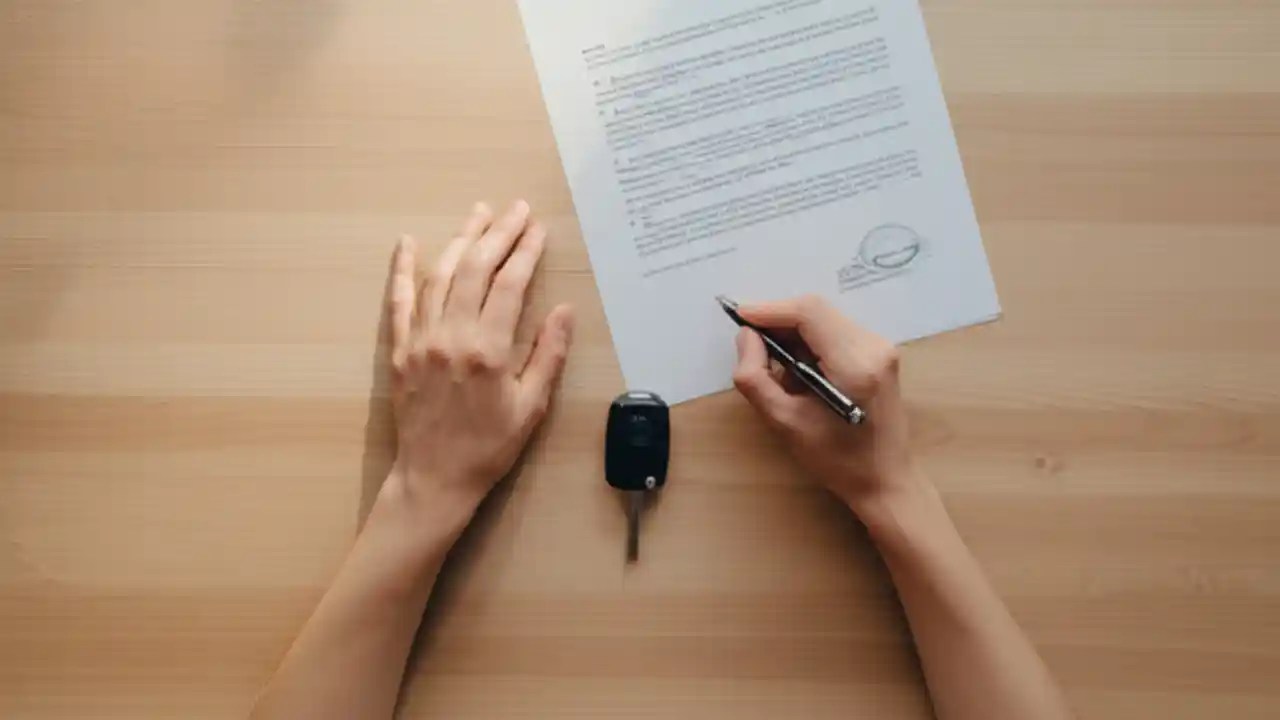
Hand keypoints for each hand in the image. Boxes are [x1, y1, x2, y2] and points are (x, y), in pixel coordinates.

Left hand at [382, 201, 573, 529]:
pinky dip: (402, 270)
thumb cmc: (489, 447)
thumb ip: (548, 355)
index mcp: (488, 350)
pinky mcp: (399, 350)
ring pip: (440, 275)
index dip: (525, 252)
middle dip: (498, 233)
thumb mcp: (531, 406)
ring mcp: (420, 340)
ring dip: (460, 240)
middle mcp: (451, 336)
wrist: (434, 478)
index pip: (509, 285)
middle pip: (475, 269)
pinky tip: (407, 243)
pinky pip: (399, 301)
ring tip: (479, 214)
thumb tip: (564, 311)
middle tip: (516, 209)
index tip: (538, 229)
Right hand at [732, 295, 917, 518]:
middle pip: (816, 311)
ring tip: (775, 365)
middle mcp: (873, 346)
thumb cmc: (837, 460)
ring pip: (825, 319)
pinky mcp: (880, 353)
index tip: (738, 317)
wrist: (886, 480)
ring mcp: (881, 347)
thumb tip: (746, 337)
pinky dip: (810, 342)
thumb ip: (756, 377)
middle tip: (751, 344)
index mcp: (854, 364)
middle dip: (778, 321)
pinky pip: (835, 332)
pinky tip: (799, 370)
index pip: (808, 313)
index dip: (769, 310)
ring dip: (794, 333)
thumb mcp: (785, 423)